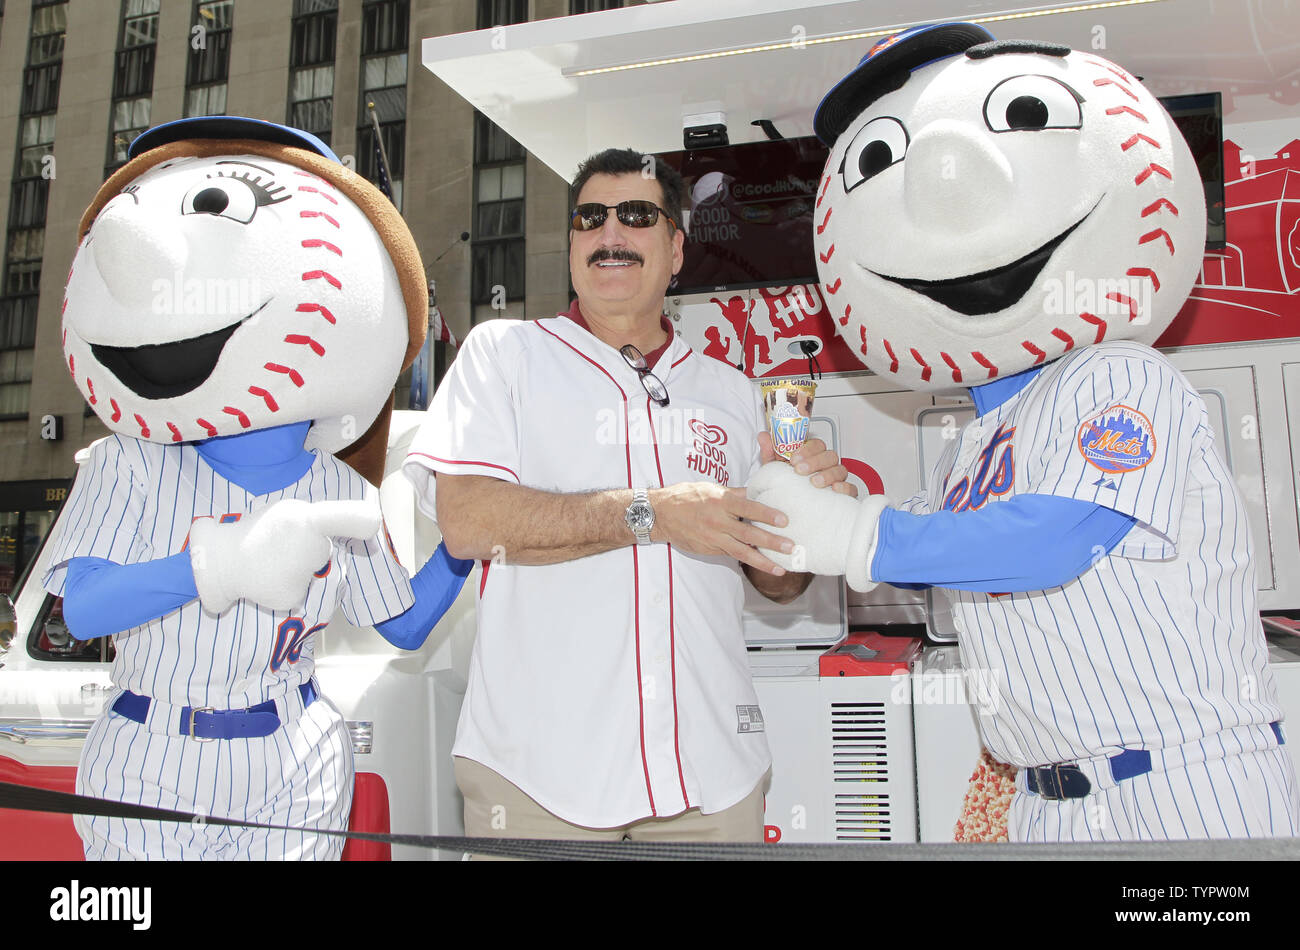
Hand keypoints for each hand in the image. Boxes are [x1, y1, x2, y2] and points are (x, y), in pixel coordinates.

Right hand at [188, 499, 380, 612]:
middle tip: (279, 543)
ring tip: (270, 559)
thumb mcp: (289, 513)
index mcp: (306, 520)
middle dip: (309, 546)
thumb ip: (319, 522)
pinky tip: (268, 578)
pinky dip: (289, 586)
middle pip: (324, 548)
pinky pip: (303, 589)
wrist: (217, 561)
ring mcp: (303, 575)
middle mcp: (310, 548)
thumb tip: (352, 531)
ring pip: (312, 570)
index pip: (339, 518)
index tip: (374, 520)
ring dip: (298, 565)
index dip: (358, 519)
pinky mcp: (294, 597)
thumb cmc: (257, 532)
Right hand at [650, 482, 794, 574]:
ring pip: (742, 552)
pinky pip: (732, 554)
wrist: (660, 515)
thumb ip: (735, 493)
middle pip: (749, 534)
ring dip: (763, 561)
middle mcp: (718, 521)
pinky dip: (748, 560)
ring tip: (781, 568)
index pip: (748, 508)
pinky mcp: (710, 550)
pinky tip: (763, 565)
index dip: (767, 514)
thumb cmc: (686, 497)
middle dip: (771, 541)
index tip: (784, 520)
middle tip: (790, 546)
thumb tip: (757, 491)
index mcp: (720, 501)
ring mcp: (714, 538)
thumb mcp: (711, 488)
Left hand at [758, 432, 857, 496]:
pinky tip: (834, 490)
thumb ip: (770, 452)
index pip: (817, 445)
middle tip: (800, 470)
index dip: (807, 449)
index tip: (793, 459)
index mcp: (813, 456)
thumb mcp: (776, 470)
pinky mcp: (844, 495)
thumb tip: (763, 435)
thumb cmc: (788, 486)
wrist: (791, 510)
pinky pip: (851, 488)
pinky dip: (845, 487)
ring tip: (814, 482)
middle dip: (815, 461)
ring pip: (840, 470)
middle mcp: (827, 465)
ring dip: (827, 474)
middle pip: (830, 455)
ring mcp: (837, 479)